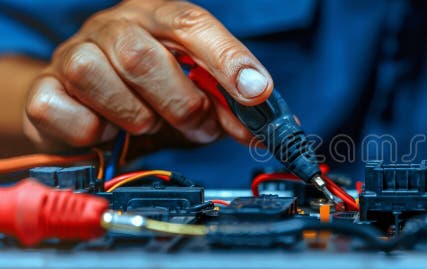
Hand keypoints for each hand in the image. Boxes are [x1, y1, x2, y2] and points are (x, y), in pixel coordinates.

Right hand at [23, 0, 271, 150]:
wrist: (82, 112)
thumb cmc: (147, 96)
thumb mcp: (196, 98)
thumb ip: (227, 110)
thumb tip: (262, 131)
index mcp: (157, 17)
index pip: (190, 23)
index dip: (226, 57)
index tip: (256, 92)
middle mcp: (113, 27)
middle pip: (141, 54)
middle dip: (179, 102)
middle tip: (198, 125)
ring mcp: (73, 54)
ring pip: (98, 76)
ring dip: (136, 117)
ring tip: (149, 125)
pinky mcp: (43, 90)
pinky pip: (68, 113)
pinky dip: (95, 132)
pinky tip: (107, 130)